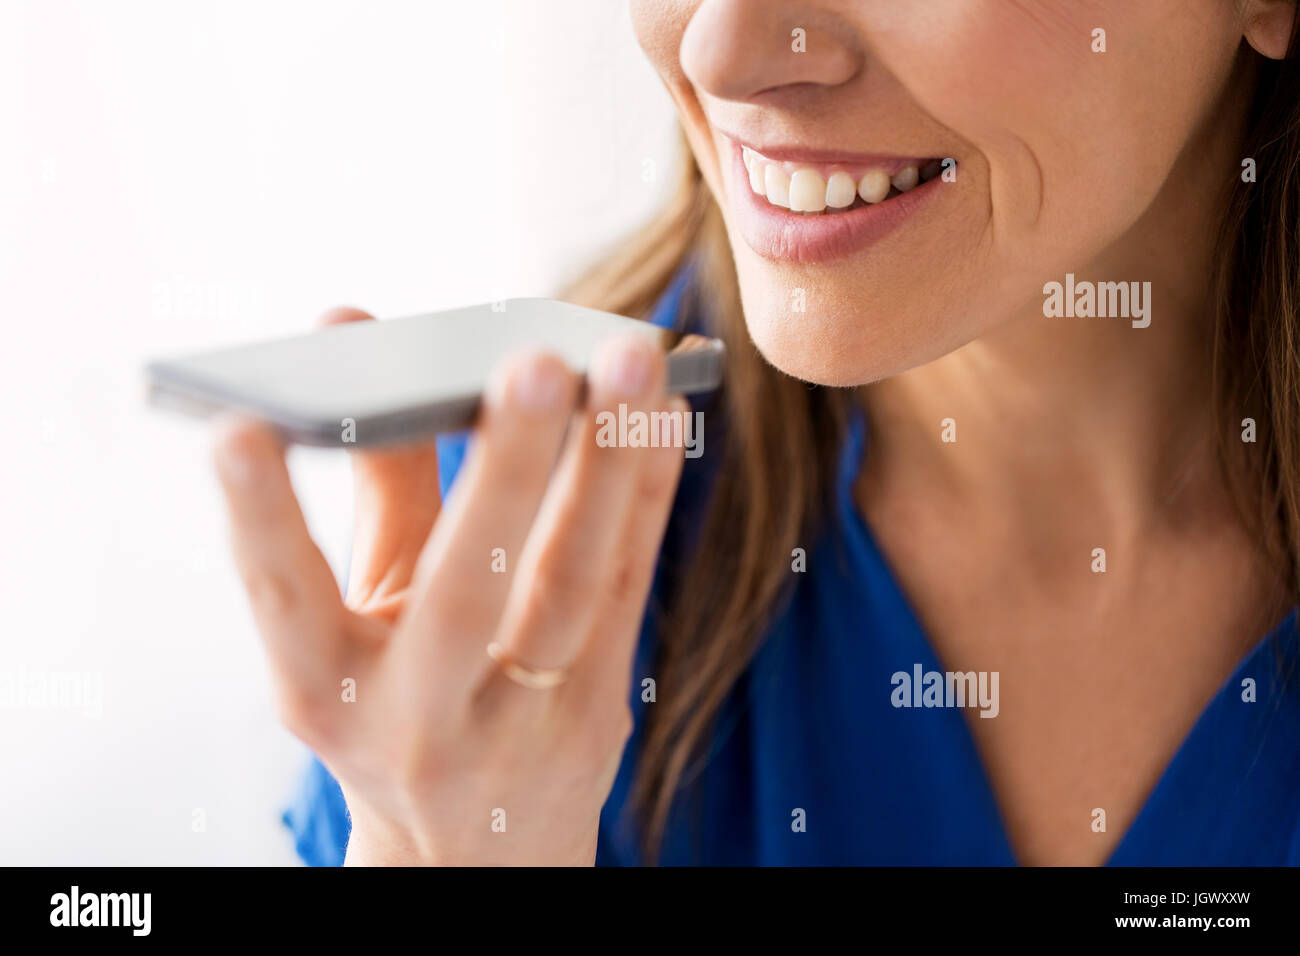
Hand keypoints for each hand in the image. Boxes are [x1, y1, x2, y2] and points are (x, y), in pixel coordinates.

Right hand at [212, 306, 686, 864]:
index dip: (258, 518)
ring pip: (574, 586)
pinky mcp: (600, 709)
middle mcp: (420, 717)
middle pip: (466, 592)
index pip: (282, 599)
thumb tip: (351, 330)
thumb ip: (371, 486)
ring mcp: (522, 722)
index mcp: (325, 692)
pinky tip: (664, 410)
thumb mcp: (361, 619)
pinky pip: (629, 585)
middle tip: (532, 365)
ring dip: (606, 468)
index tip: (239, 428)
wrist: (480, 854)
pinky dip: (647, 489)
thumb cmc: (400, 704)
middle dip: (502, 475)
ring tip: (627, 364)